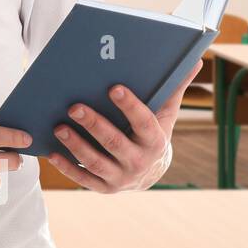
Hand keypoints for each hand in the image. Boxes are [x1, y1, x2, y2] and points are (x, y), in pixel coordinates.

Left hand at [46, 59, 201, 192]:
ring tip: (59, 127)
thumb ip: (174, 88)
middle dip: (94, 124)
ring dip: (76, 145)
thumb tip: (196, 59)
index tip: (113, 87)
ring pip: (96, 162)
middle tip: (73, 107)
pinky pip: (83, 178)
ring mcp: (121, 177)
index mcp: (155, 141)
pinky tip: (51, 153)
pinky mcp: (104, 188)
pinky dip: (66, 167)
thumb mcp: (165, 114)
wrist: (150, 173)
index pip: (143, 122)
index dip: (130, 105)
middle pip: (114, 142)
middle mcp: (139, 162)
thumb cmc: (152, 133)